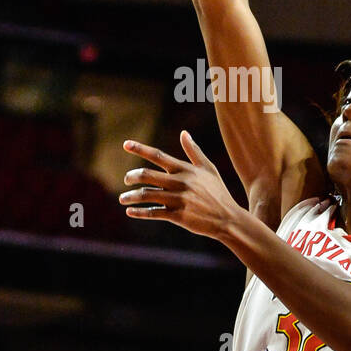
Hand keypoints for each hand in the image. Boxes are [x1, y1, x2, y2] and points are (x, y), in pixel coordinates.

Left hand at [120, 131, 239, 239]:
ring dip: (130, 197)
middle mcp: (180, 183)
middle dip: (131, 176)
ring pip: (146, 195)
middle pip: (147, 175)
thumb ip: (194, 151)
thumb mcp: (209, 169)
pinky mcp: (178, 216)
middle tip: (126, 179)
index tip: (125, 144)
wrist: (227, 218)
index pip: (159, 156)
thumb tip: (183, 133)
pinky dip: (139, 213)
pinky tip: (130, 212)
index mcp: (185, 169)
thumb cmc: (217, 192)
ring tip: (122, 198)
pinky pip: (153, 213)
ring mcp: (178, 200)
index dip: (140, 149)